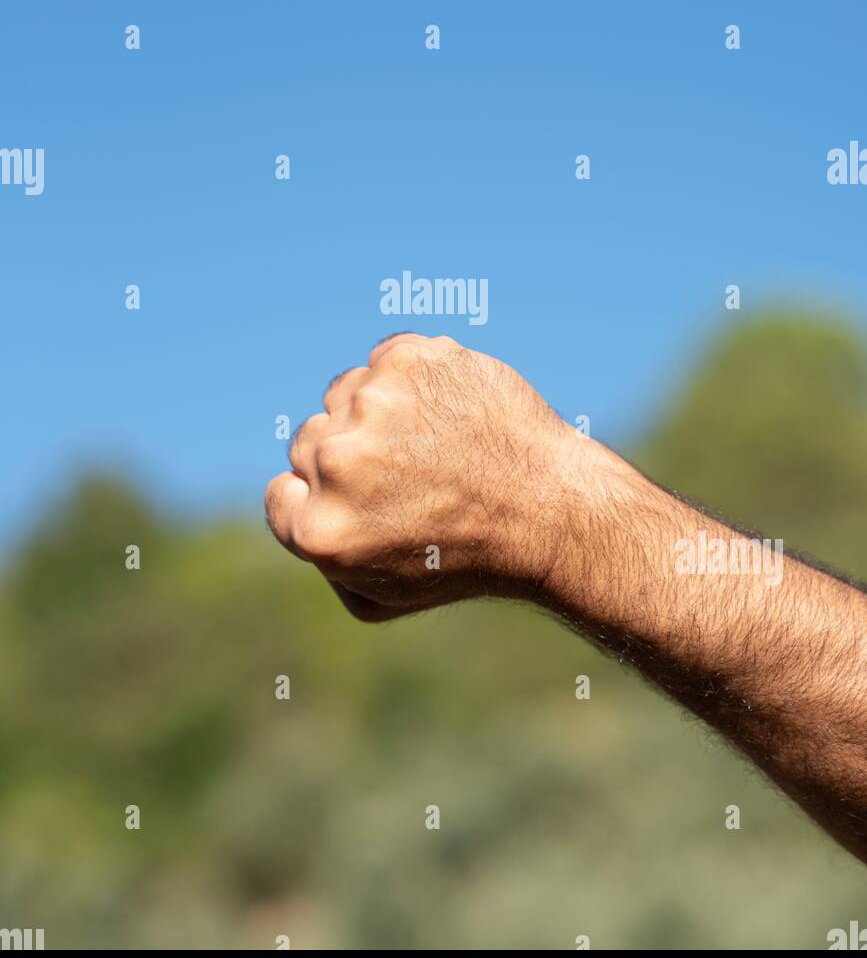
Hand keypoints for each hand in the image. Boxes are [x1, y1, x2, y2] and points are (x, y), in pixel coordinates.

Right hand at [265, 333, 593, 620]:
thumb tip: (295, 506)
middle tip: (411, 477)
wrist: (549, 508)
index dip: (322, 501)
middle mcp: (338, 462)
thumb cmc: (466, 559)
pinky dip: (412, 380)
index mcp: (321, 529)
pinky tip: (449, 412)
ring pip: (345, 396)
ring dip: (379, 415)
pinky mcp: (407, 360)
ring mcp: (373, 403)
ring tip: (436, 445)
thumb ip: (321, 560)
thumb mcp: (378, 598)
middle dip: (350, 458)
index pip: (282, 494)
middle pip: (308, 442)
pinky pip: (384, 362)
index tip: (368, 503)